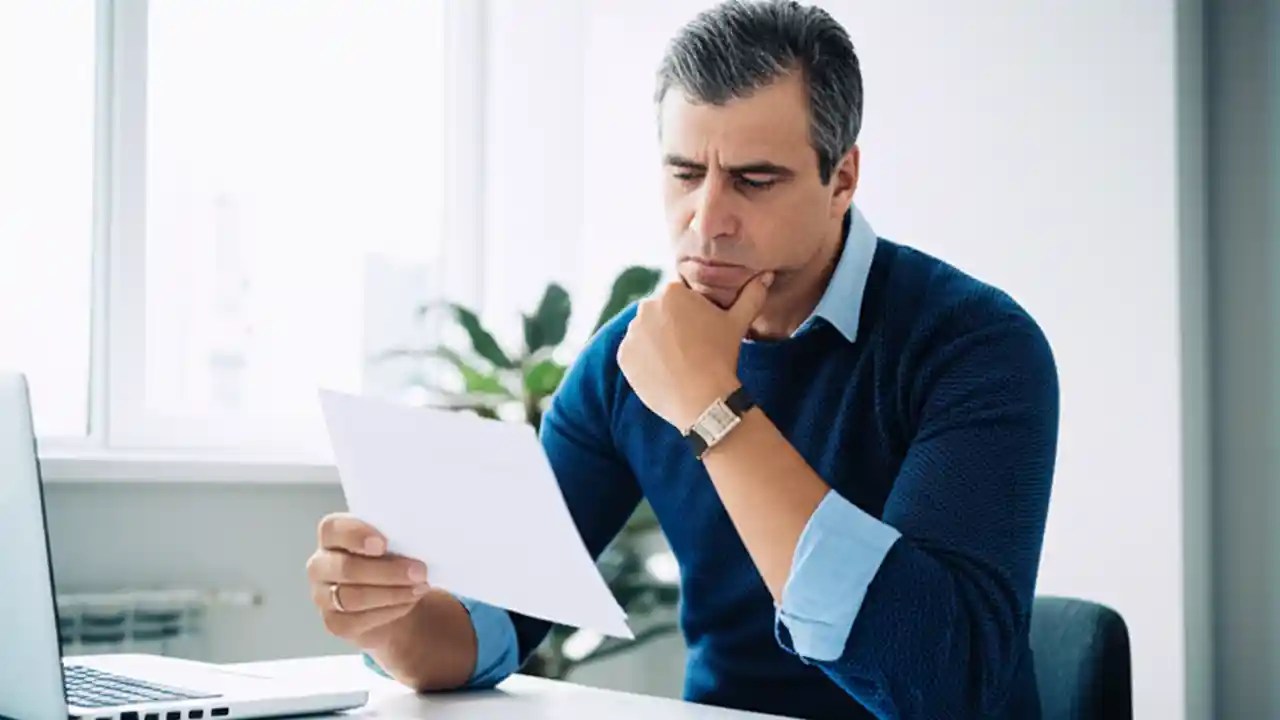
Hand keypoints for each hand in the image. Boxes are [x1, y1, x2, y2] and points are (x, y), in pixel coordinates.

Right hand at [306, 513, 430, 650]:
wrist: (396, 594)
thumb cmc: (394, 557)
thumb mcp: (396, 541)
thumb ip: (398, 535)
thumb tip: (418, 538)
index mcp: (332, 535)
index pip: (333, 529)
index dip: (356, 535)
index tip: (383, 544)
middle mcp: (320, 564)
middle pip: (345, 568)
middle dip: (387, 571)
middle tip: (419, 571)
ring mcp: (323, 596)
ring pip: (352, 598)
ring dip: (392, 593)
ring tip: (420, 588)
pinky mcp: (333, 623)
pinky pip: (358, 620)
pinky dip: (389, 611)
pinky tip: (409, 602)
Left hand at [617, 271, 772, 429]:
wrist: (702, 398)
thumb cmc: (721, 356)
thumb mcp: (738, 323)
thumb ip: (751, 295)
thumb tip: (765, 275)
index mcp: (672, 292)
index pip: (679, 296)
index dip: (691, 313)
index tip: (701, 330)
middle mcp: (646, 307)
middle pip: (660, 313)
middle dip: (671, 325)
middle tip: (691, 348)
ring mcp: (632, 332)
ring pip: (646, 333)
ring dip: (657, 342)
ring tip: (678, 361)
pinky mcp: (623, 356)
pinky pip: (634, 354)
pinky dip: (645, 361)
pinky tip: (665, 372)